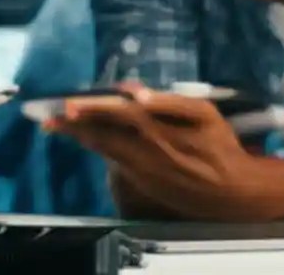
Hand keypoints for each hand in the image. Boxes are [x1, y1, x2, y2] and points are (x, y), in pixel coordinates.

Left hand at [48, 83, 266, 219]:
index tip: (66, 103)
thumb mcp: (203, 113)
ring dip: (81, 137)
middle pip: (101, 135)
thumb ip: (168, 101)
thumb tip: (136, 93)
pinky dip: (100, 150)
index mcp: (156, 130)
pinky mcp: (143, 185)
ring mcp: (140, 172)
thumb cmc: (220, 145)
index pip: (115, 114)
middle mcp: (143, 152)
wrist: (234, 191)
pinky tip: (88, 140)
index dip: (90, 108)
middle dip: (73, 125)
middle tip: (49, 117)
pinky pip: (115, 164)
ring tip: (58, 126)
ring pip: (104, 151)